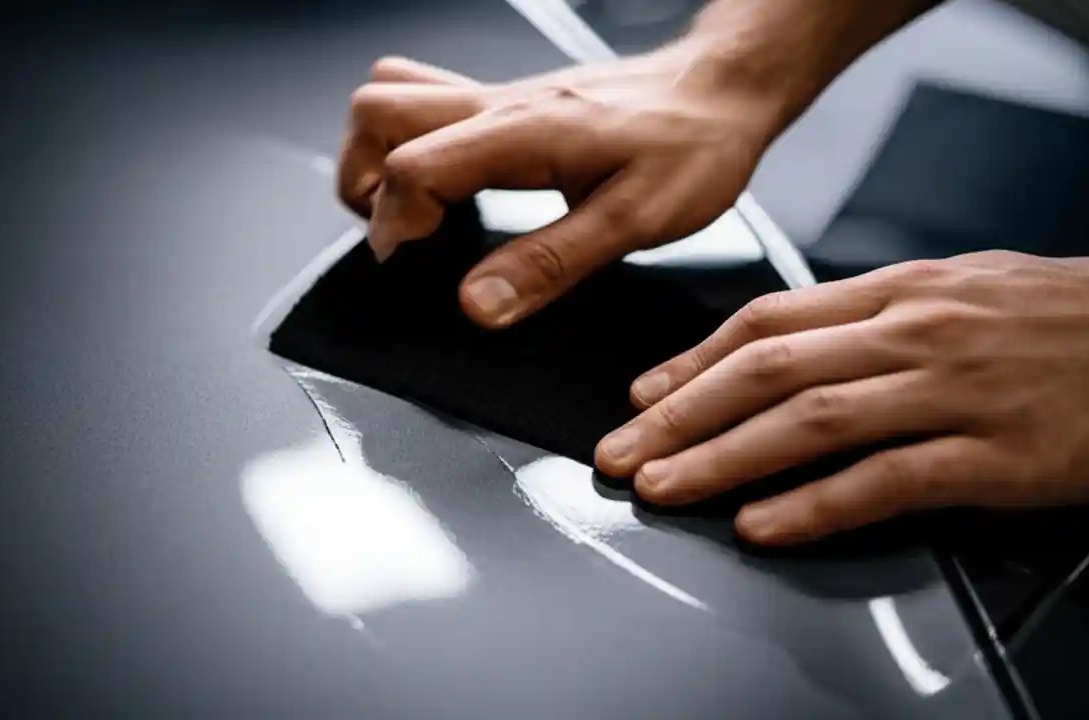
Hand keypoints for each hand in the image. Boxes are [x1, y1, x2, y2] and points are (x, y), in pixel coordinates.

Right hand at [337, 47, 787, 327]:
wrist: (723, 91)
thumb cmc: (692, 147)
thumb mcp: (632, 222)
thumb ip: (549, 263)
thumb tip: (475, 304)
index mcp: (519, 134)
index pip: (409, 165)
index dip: (395, 224)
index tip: (415, 264)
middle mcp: (496, 107)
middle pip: (376, 112)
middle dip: (365, 181)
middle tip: (406, 236)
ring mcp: (499, 101)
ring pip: (394, 97)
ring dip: (381, 155)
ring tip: (416, 211)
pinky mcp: (511, 107)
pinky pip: (432, 106)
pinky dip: (417, 145)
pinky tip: (456, 188)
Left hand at [594, 251, 1088, 544]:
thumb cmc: (1064, 318)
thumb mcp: (959, 287)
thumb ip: (871, 312)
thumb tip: (788, 340)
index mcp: (899, 291)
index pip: (767, 321)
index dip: (691, 361)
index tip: (640, 395)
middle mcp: (912, 334)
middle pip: (768, 371)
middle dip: (679, 414)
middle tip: (618, 450)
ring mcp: (951, 392)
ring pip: (810, 422)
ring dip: (722, 457)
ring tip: (663, 485)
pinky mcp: (993, 454)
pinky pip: (885, 481)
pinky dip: (814, 504)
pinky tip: (763, 525)